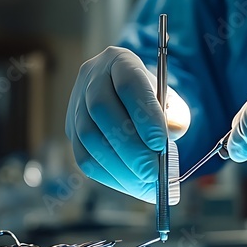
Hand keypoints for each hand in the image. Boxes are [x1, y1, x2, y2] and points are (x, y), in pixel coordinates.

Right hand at [66, 47, 189, 201]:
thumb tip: (176, 130)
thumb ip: (176, 113)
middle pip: (102, 111)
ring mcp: (75, 104)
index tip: (161, 143)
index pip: (128, 84)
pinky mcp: (70, 130)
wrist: (124, 93)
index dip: (144, 114)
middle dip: (130, 147)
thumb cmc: (151, 98)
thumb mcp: (169, 98)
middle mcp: (91, 78)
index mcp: (119, 61)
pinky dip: (109, 176)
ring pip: (88, 137)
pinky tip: (131, 185)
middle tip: (153, 172)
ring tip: (145, 184)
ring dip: (119, 167)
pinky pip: (83, 158)